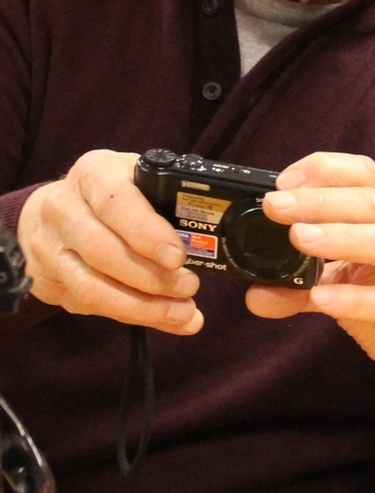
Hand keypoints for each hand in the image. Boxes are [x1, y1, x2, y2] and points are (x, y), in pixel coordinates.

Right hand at [16, 149, 202, 334]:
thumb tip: (209, 233)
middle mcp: (62, 209)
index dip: (146, 232)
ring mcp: (49, 249)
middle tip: (190, 286)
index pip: (115, 203)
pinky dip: (132, 316)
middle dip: (152, 277)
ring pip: (92, 287)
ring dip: (143, 306)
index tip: (177, 256)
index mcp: (92, 173)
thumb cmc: (110, 191)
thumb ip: (166, 198)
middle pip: (104, 252)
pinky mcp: (47, 282)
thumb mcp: (137, 178)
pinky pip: (90, 306)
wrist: (50, 210)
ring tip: (183, 312)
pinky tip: (164, 318)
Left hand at [245, 152, 374, 422]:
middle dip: (323, 201)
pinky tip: (323, 299)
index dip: (326, 171)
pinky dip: (358, 298)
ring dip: (344, 237)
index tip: (282, 182)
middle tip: (276, 206)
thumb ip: (304, 287)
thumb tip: (254, 291)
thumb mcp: (348, 292)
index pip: (369, 175)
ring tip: (300, 239)